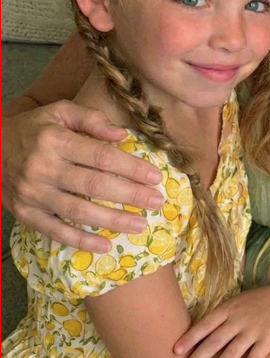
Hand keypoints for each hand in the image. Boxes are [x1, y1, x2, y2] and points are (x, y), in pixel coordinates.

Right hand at [2, 101, 161, 251]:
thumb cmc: (33, 129)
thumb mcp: (59, 111)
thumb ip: (90, 119)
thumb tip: (121, 135)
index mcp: (54, 141)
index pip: (100, 156)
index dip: (130, 167)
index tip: (155, 177)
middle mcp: (43, 168)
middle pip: (94, 185)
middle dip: (130, 195)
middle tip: (157, 202)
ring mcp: (33, 194)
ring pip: (78, 211)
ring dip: (112, 221)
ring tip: (140, 225)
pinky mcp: (25, 214)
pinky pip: (55, 231)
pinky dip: (80, 241)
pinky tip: (105, 246)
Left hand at [174, 285, 269, 357]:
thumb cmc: (261, 301)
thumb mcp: (239, 301)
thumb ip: (223, 315)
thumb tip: (202, 330)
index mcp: (229, 309)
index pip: (205, 325)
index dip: (190, 338)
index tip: (175, 351)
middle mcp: (238, 320)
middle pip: (214, 342)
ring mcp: (253, 331)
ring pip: (230, 354)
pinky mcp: (268, 341)